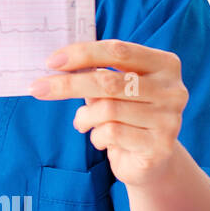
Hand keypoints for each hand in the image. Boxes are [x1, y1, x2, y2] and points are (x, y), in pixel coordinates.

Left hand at [29, 39, 189, 187]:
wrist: (150, 159)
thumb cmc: (126, 114)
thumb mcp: (113, 89)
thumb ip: (95, 74)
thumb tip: (57, 64)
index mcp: (164, 64)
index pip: (118, 51)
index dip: (82, 54)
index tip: (51, 61)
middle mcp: (173, 90)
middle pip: (108, 81)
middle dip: (67, 84)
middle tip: (37, 88)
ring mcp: (170, 119)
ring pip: (106, 110)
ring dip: (84, 117)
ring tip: (83, 122)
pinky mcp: (160, 146)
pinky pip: (111, 134)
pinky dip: (96, 136)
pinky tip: (102, 139)